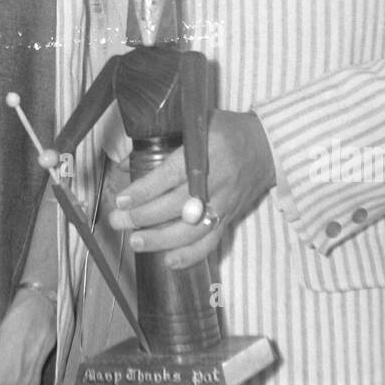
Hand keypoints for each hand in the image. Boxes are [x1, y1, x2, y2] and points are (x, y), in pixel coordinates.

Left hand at [107, 109, 275, 268]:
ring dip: (161, 240)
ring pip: (192, 230)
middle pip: (177, 206)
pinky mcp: (230, 218)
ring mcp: (224, 203)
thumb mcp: (197, 124)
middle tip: (117, 221)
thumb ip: (164, 141)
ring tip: (135, 242)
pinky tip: (169, 261)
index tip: (122, 199)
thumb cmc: (227, 131)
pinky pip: (210, 242)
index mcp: (206, 152)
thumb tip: (124, 164)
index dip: (145, 190)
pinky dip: (190, 255)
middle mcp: (216, 181)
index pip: (171, 176)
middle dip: (144, 217)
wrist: (267, 147)